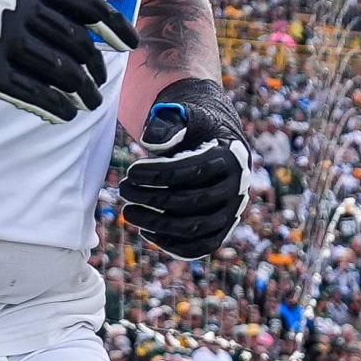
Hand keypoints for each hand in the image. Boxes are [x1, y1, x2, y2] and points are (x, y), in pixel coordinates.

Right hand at [0, 0, 134, 123]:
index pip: (87, 6)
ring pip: (64, 72)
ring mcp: (5, 40)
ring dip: (84, 93)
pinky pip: (37, 94)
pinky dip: (59, 107)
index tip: (131, 46)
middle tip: (99, 84)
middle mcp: (21, 8)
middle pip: (79, 45)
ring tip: (89, 104)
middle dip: (96, 69)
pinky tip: (66, 114)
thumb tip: (100, 9)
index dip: (115, 26)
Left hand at [120, 81, 251, 259]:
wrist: (216, 142)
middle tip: (123, 189)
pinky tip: (146, 231)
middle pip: (191, 201)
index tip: (130, 172)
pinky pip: (201, 246)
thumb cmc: (195, 127)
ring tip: (128, 212)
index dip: (156, 174)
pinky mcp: (223, 229)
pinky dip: (173, 245)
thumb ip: (169, 122)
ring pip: (195, 228)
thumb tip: (151, 141)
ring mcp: (232, 212)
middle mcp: (237, 187)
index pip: (191, 171)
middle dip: (150, 198)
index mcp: (230, 157)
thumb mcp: (186, 114)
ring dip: (156, 224)